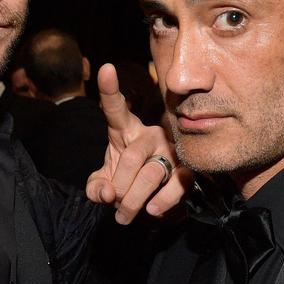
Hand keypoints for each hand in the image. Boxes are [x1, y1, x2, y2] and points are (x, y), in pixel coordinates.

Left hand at [87, 64, 190, 223]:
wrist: (153, 204)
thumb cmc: (126, 186)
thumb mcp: (103, 185)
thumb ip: (96, 189)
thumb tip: (106, 193)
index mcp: (126, 131)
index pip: (116, 109)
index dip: (110, 89)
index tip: (105, 68)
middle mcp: (150, 135)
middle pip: (132, 156)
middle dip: (119, 185)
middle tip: (114, 202)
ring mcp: (171, 151)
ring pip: (152, 173)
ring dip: (134, 199)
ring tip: (124, 215)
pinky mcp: (188, 170)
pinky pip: (177, 185)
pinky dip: (162, 202)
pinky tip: (152, 210)